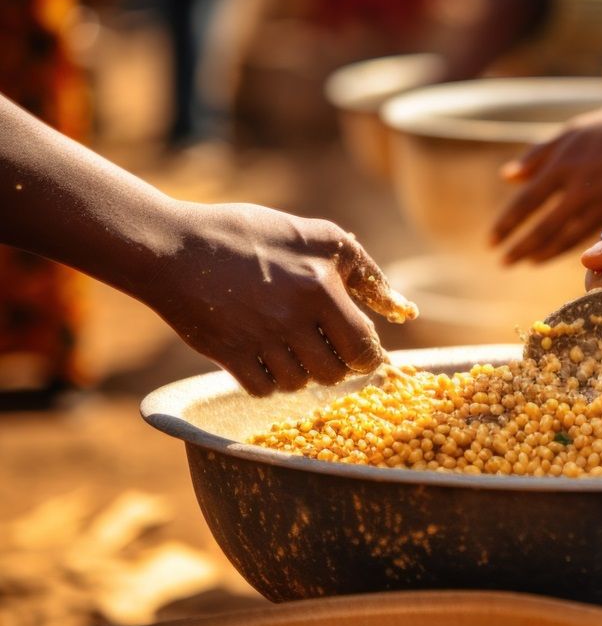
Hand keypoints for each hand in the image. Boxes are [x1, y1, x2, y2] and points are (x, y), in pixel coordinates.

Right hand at [140, 202, 415, 396]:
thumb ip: (366, 274)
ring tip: (290, 345)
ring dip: (301, 372)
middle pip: (334, 373)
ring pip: (299, 384)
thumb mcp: (317, 237)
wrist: (173, 246)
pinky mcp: (227, 354)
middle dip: (334, 364)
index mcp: (321, 287)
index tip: (358, 349)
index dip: (366, 355)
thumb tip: (405, 310)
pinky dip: (268, 380)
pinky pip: (264, 389)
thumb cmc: (252, 236)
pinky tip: (263, 355)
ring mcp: (258, 339)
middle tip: (322, 345)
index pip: (364, 348)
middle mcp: (292, 318)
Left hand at [492, 93, 601, 263]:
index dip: (507, 225)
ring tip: (526, 263)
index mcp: (564, 164)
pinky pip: (589, 238)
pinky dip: (570, 250)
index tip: (491, 241)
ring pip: (566, 238)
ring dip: (543, 253)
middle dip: (520, 247)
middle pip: (543, 227)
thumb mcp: (575, 130)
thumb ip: (539, 154)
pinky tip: (558, 255)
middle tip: (502, 262)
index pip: (526, 203)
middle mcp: (580, 188)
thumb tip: (508, 177)